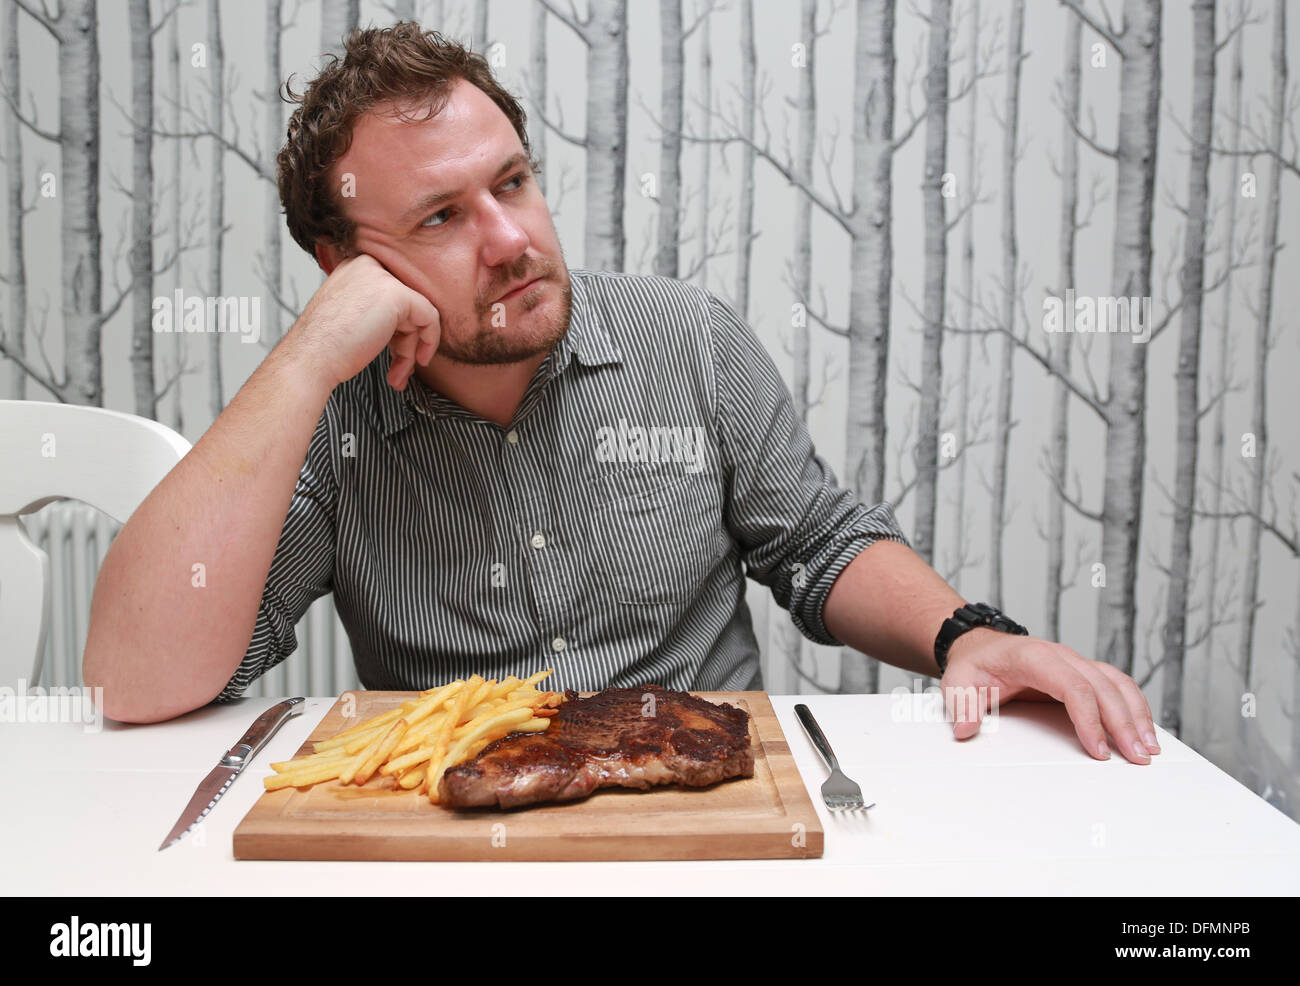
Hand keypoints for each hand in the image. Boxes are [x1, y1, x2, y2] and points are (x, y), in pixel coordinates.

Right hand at [283, 253, 440, 391]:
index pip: (392, 296)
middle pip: (405, 305)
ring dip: (411, 350)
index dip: (396, 329)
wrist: (311, 357)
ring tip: (399, 375)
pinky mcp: (397, 295)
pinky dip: (429, 341)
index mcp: (355, 269)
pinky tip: (417, 362)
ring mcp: (382, 278)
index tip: (393, 352)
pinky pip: (429, 317)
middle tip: (398, 369)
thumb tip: (411, 324)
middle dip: (405, 341)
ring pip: (418, 314)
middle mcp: (368, 266)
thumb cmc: (326, 347)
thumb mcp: (352, 317)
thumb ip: (376, 311)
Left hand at [940, 627, 1162, 763]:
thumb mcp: (958, 682)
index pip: (1073, 685)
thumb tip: (966, 730)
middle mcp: (1061, 656)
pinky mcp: (1082, 672)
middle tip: (1137, 758)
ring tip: (1149, 748)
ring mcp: (1075, 662)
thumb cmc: (973, 665)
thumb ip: (962, 705)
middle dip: (1123, 723)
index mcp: (1033, 657)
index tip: (1098, 750)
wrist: (979, 646)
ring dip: (1137, 714)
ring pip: (1117, 683)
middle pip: (1103, 687)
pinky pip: (1116, 685)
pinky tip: (1144, 729)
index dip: (1089, 718)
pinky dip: (1134, 705)